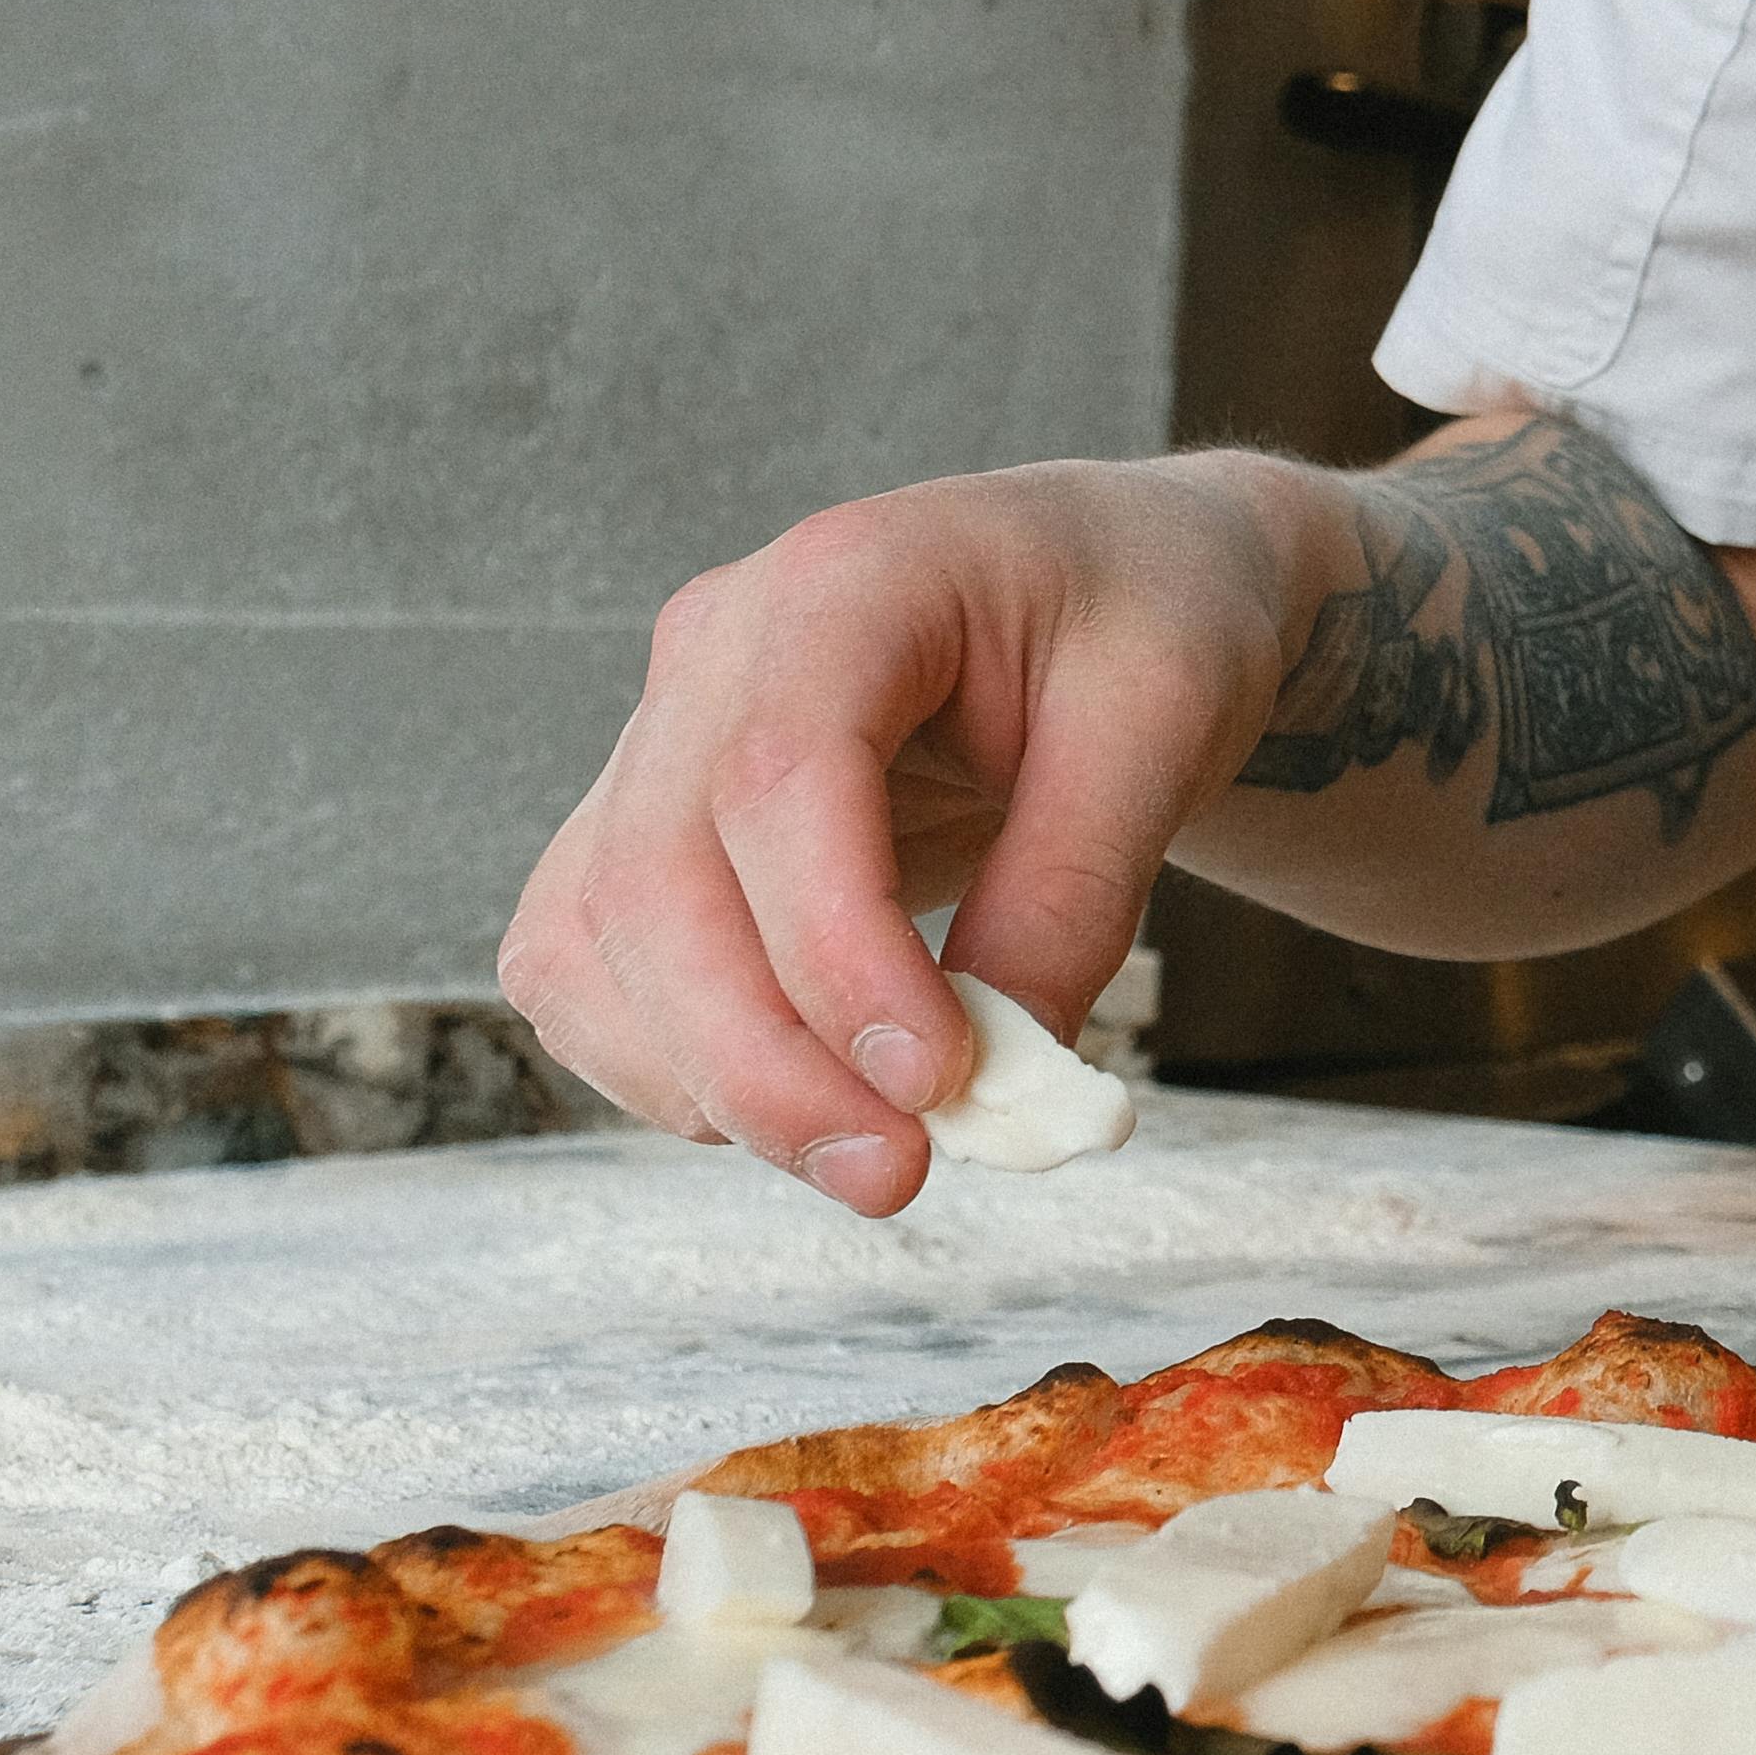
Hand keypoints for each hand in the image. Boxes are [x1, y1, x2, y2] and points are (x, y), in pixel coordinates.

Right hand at [498, 454, 1301, 1213]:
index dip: (836, 953)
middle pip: (656, 878)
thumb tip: (996, 1081)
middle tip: (899, 1175)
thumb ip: (1078, 891)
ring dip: (709, 1083)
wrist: (1106, 581)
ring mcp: (660, 734)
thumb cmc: (1143, 618)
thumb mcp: (1168, 720)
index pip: (779, 777)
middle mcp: (717, 645)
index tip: (940, 1083)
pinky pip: (587, 968)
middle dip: (761, 1064)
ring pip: (592, 940)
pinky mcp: (643, 824)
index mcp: (849, 579)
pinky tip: (801, 1100)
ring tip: (872, 1152)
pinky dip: (670, 1066)